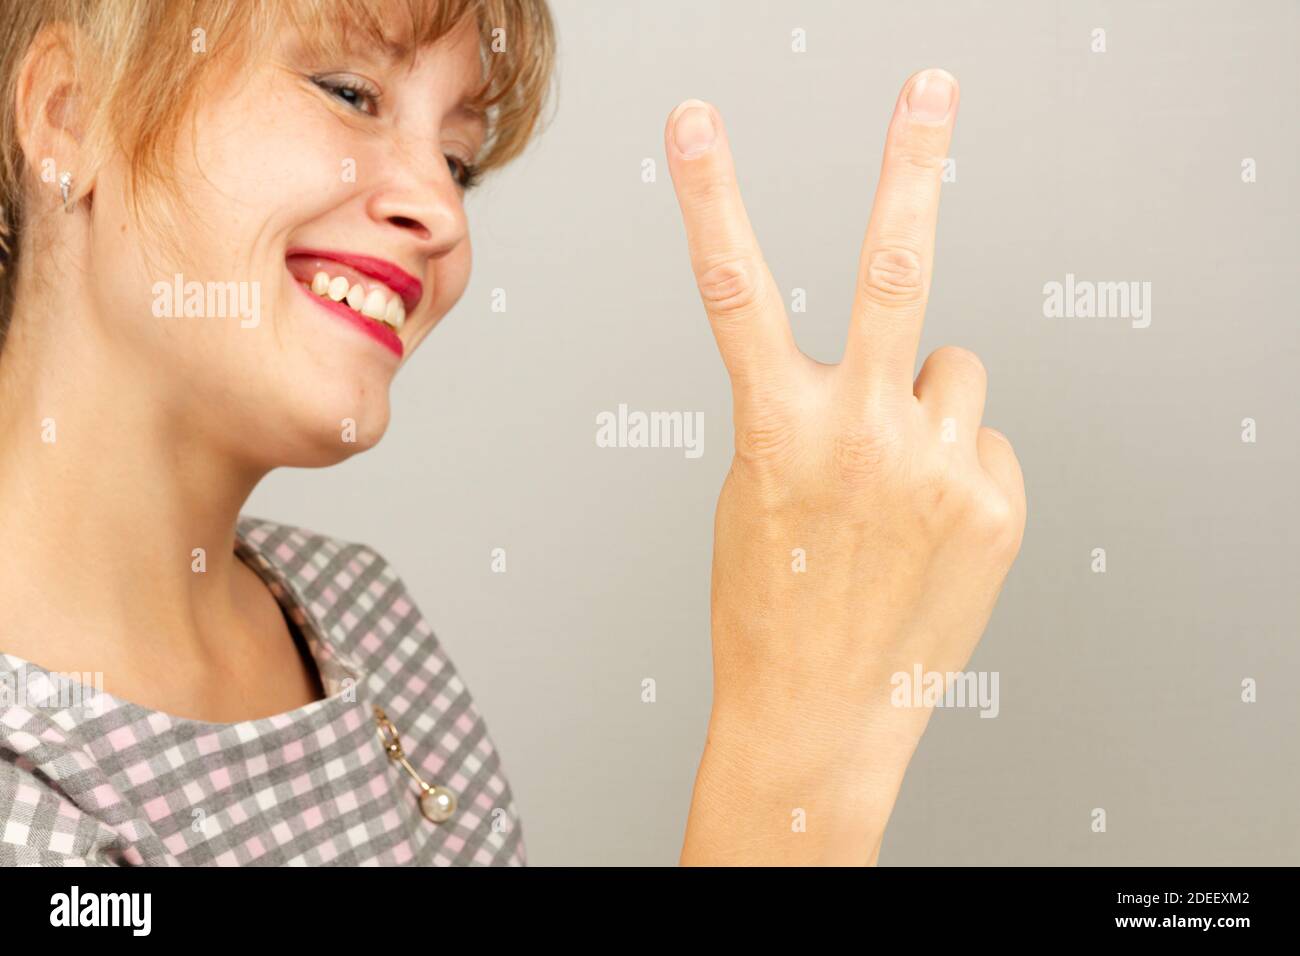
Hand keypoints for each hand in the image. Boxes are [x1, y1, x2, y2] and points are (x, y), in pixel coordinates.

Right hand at [667, 70, 1025, 864]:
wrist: (819, 716)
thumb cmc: (772, 606)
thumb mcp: (756, 492)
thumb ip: (809, 413)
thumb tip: (898, 368)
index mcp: (777, 429)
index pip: (731, 288)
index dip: (709, 195)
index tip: (694, 125)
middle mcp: (862, 435)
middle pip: (894, 269)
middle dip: (910, 165)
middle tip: (929, 86)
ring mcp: (937, 467)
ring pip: (954, 369)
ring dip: (928, 401)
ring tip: (898, 477)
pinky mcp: (994, 503)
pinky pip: (982, 436)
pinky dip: (958, 462)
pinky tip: (930, 521)